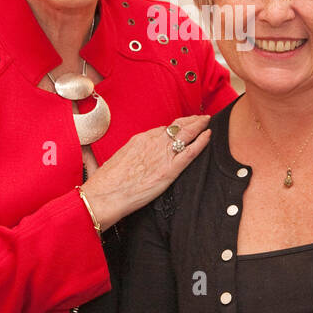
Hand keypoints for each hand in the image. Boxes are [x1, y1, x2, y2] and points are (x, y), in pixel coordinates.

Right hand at [80, 116, 211, 226]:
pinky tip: (208, 136)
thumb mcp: (118, 160)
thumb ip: (131, 155)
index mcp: (139, 140)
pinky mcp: (169, 170)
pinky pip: (190, 152)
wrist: (104, 195)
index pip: (163, 129)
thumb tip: (133, 159)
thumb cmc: (107, 183)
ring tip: (207, 122)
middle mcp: (152, 143)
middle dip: (191, 120)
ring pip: (186, 134)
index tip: (183, 123)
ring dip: (198, 126)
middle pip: (177, 127)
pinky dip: (201, 142)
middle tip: (202, 117)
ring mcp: (162, 155)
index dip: (176, 125)